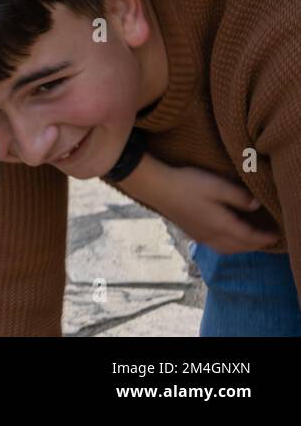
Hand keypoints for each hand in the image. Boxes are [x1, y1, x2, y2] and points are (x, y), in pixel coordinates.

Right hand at [119, 156, 279, 253]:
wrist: (156, 187)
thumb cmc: (186, 184)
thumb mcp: (216, 185)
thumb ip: (238, 196)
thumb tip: (256, 205)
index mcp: (221, 225)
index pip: (249, 237)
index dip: (265, 238)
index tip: (277, 234)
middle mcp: (212, 235)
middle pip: (240, 247)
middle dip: (256, 245)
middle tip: (267, 238)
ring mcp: (200, 235)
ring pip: (228, 249)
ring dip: (242, 248)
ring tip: (250, 240)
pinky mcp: (191, 232)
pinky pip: (216, 246)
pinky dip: (229, 246)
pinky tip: (226, 237)